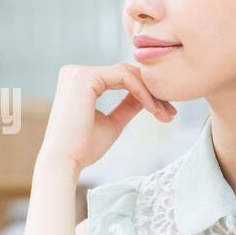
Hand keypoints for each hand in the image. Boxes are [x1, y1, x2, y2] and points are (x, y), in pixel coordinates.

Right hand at [36, 63, 175, 173]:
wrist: (64, 162)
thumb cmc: (83, 149)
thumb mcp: (112, 123)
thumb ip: (127, 107)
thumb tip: (148, 97)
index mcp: (79, 83)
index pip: (120, 79)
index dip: (145, 93)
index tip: (165, 112)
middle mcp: (76, 73)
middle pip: (125, 73)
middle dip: (152, 92)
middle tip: (171, 113)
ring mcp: (78, 72)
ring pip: (127, 74)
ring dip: (150, 93)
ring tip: (165, 114)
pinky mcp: (85, 77)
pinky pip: (124, 78)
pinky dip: (142, 92)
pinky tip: (152, 109)